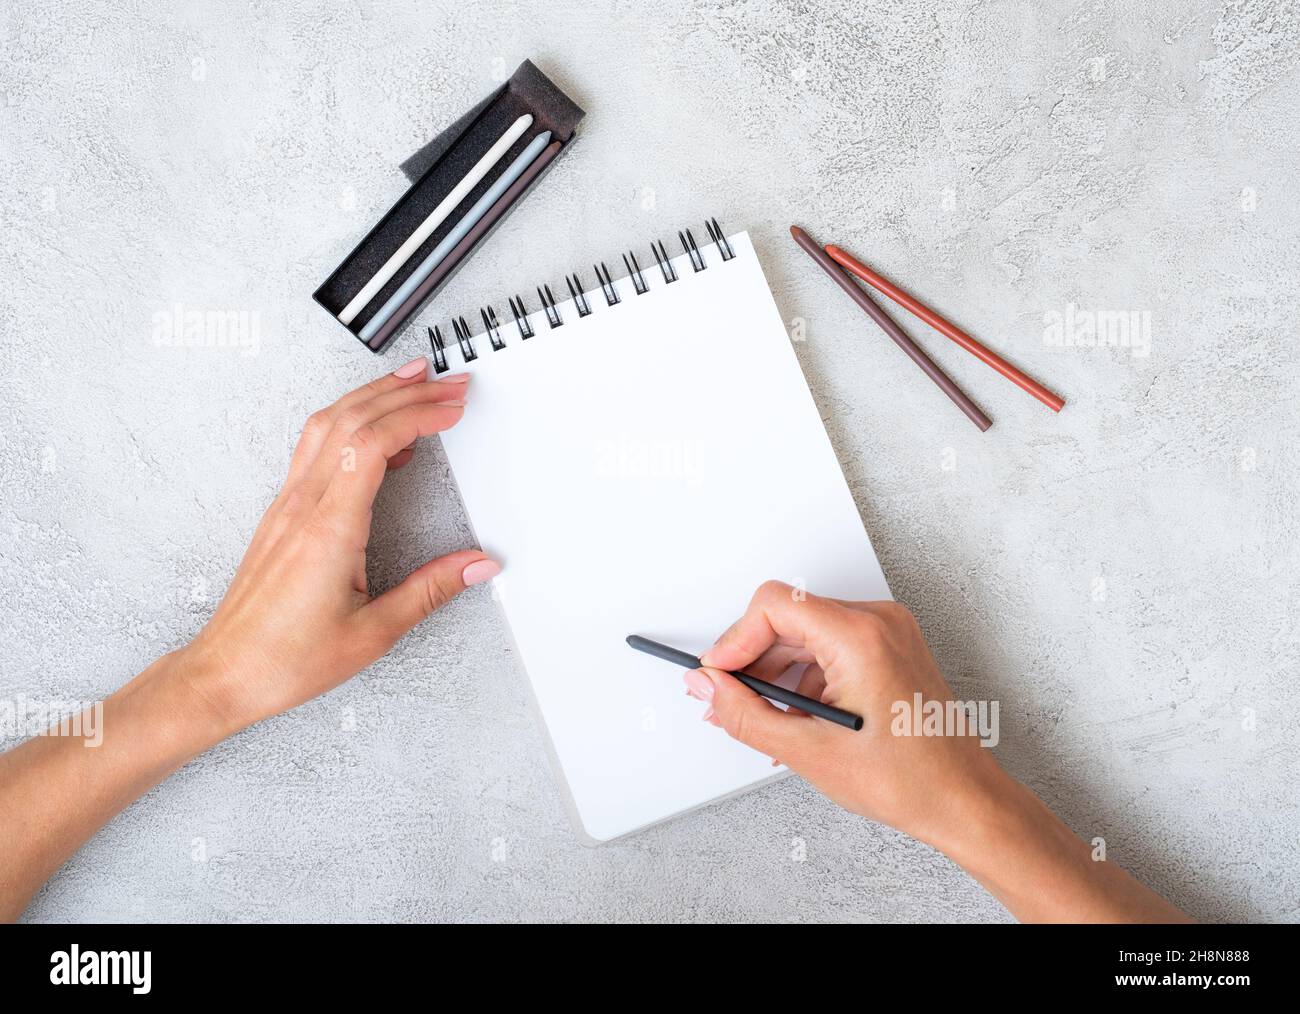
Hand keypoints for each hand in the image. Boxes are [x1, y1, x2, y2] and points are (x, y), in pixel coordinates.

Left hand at [184, 356, 499, 734]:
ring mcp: (287, 505)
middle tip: (448, 384)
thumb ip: (430, 590)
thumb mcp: (374, 632)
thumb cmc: (284, 659)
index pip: (372, 443)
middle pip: (352, 419)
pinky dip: (350, 424)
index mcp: (328, 529)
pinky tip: (375, 436)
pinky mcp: (282, 513)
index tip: (453, 407)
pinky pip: (315, 447)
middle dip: (406, 392)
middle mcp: (303, 505)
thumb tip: (477, 565)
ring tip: (412, 382)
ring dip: (373, 396)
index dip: (417, 414)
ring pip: (327, 424)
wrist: (222, 674)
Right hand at [687, 581, 1188, 921]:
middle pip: (786, 617)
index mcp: (860, 636)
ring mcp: (886, 632)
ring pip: (805, 633)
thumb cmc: (911, 778)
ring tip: (769, 722)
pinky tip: (797, 719)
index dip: (735, 641)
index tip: (718, 676)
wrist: (964, 800)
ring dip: (777, 674)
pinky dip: (804, 679)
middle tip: (730, 703)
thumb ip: (745, 714)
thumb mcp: (808, 751)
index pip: (773, 605)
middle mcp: (877, 621)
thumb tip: (708, 688)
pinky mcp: (888, 648)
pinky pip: (828, 647)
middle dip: (753, 661)